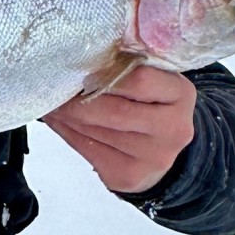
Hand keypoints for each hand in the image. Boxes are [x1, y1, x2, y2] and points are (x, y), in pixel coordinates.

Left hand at [42, 66, 196, 194]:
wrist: (160, 148)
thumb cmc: (149, 102)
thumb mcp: (153, 76)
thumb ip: (127, 64)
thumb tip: (80, 58)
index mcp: (180, 94)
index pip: (139, 80)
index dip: (105, 74)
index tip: (81, 68)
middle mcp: (174, 129)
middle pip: (114, 110)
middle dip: (78, 99)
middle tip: (55, 87)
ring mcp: (154, 157)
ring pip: (96, 131)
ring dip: (67, 115)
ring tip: (53, 102)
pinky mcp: (130, 176)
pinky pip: (88, 151)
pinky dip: (67, 132)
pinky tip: (59, 120)